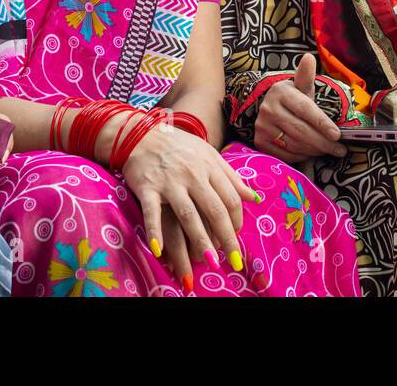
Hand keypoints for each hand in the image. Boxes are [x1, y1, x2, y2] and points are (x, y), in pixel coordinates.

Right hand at [120, 122, 257, 286]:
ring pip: (188, 214)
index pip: (230, 198)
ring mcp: (169, 182)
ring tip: (210, 262)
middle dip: (227, 238)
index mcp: (209, 167)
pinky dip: (154, 232)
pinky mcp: (147, 188)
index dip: (237, 221)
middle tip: (235, 262)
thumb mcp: (209, 154)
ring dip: (200, 240)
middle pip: (214, 210)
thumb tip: (255, 198)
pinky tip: (158, 251)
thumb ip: (231, 176)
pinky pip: (152, 213)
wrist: (142, 134)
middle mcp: (192, 175)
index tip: (237, 237)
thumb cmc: (179, 146)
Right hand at [253, 52, 345, 162]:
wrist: (271, 108)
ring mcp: (261, 126)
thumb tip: (308, 58)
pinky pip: (285, 155)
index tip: (337, 135)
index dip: (322, 123)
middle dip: (323, 142)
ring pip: (294, 144)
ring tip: (328, 150)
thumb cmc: (294, 99)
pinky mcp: (259, 141)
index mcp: (281, 92)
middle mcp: (268, 108)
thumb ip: (306, 76)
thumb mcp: (301, 87)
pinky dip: (301, 156)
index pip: (305, 110)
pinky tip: (311, 152)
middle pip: (300, 130)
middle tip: (339, 149)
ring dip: (315, 150)